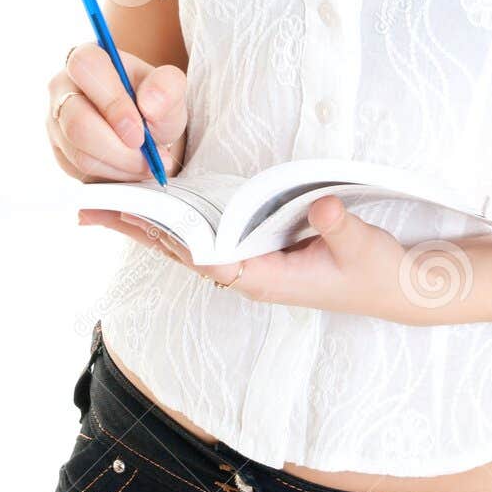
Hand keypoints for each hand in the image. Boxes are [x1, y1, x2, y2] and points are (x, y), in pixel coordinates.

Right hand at [47, 44, 187, 182]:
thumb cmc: (155, 103)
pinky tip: (132, 167)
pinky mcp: (60, 151)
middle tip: (148, 155)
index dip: (113, 102)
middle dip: (117, 146)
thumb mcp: (171, 90)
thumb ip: (167, 87)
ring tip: (148, 163)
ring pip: (79, 153)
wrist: (147, 130)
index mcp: (89, 59)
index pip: (87, 68)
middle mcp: (63, 87)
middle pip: (77, 121)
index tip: (140, 132)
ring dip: (120, 164)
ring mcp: (57, 121)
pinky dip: (113, 175)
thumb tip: (149, 103)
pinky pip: (81, 171)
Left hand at [77, 196, 476, 324]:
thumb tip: (321, 207)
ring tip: (107, 204)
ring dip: (151, 225)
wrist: (398, 287)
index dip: (170, 237)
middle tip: (94, 207)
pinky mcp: (259, 251)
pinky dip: (178, 221)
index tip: (137, 217)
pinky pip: (209, 236)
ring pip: (190, 244)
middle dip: (141, 229)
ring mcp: (253, 264)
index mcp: (267, 278)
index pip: (206, 258)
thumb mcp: (364, 248)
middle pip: (183, 251)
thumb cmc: (377, 271)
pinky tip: (155, 205)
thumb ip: (340, 228)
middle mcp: (251, 273)